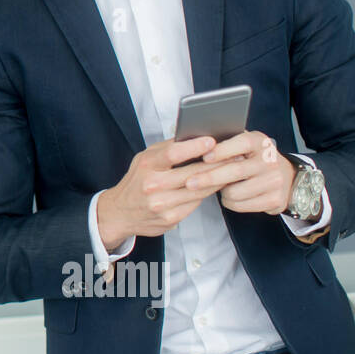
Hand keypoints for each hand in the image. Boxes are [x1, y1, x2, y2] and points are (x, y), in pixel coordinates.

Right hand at [97, 135, 239, 248]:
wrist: (120, 213)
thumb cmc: (137, 181)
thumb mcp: (144, 159)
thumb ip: (166, 149)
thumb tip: (193, 135)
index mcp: (146, 166)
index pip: (173, 154)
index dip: (194, 147)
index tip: (212, 141)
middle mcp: (152, 186)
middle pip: (192, 174)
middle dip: (216, 164)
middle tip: (235, 155)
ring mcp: (162, 204)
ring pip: (199, 190)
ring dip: (218, 180)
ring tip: (232, 169)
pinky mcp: (170, 219)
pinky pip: (195, 203)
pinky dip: (207, 193)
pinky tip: (216, 186)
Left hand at [188, 130, 295, 215]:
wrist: (287, 178)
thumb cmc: (254, 159)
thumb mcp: (245, 145)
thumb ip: (226, 142)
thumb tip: (195, 144)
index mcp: (260, 142)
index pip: (241, 143)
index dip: (221, 151)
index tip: (204, 157)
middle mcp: (270, 160)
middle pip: (235, 171)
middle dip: (208, 178)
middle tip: (190, 183)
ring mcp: (275, 181)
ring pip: (235, 192)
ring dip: (221, 192)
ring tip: (220, 187)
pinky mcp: (275, 200)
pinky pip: (242, 205)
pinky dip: (230, 202)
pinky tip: (231, 196)